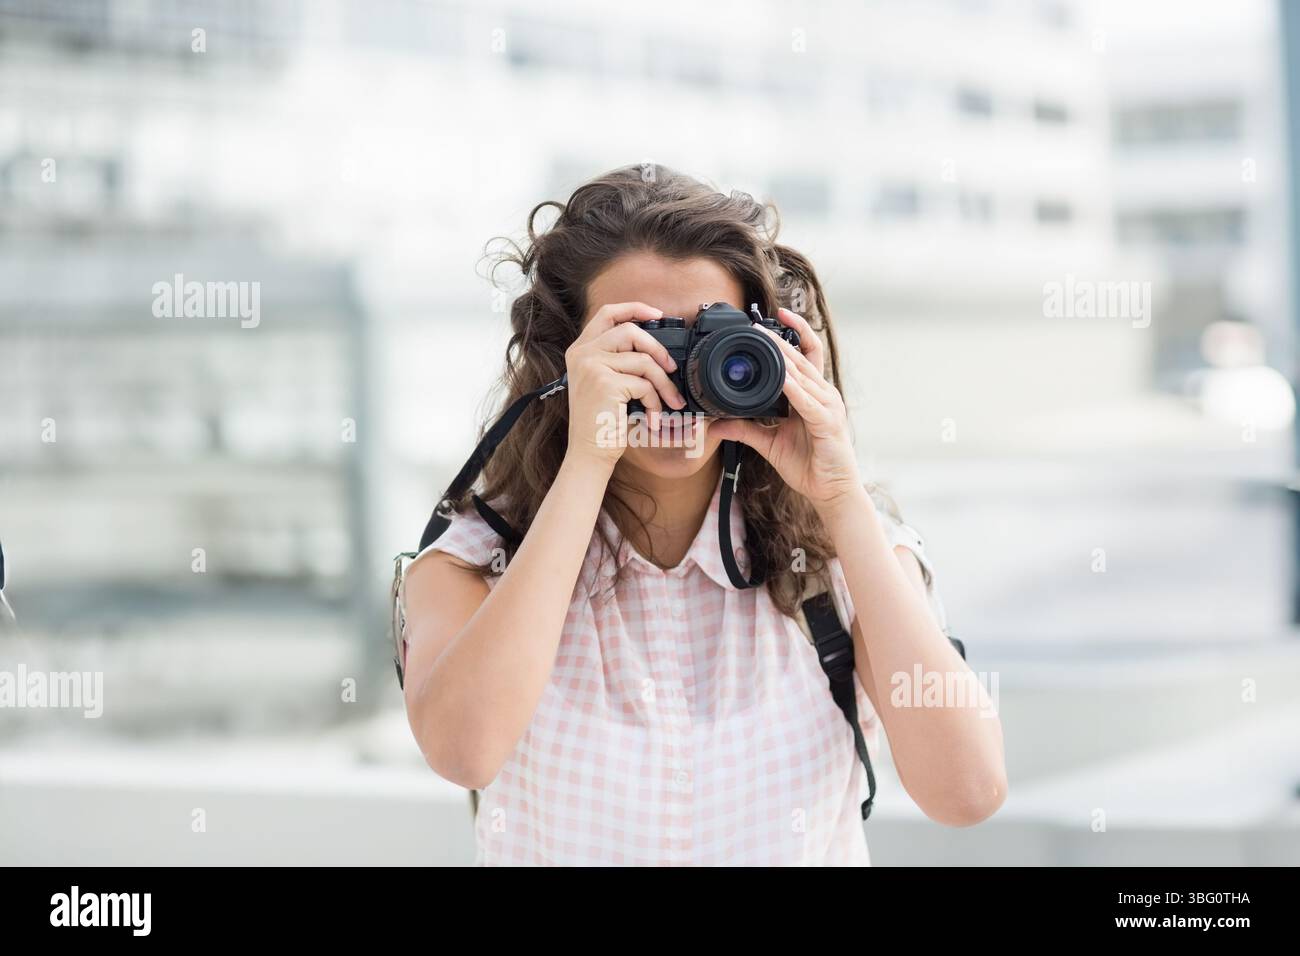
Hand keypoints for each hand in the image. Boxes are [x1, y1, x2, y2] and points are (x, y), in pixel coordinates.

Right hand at [563, 301, 687, 470]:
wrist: (589, 452)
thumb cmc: (601, 422)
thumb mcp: (606, 383)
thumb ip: (619, 361)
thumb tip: (656, 349)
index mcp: (580, 350)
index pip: (608, 313)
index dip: (635, 309)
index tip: (658, 314)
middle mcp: (582, 354)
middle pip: (630, 331)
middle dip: (658, 349)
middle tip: (672, 368)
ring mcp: (591, 366)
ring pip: (643, 360)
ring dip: (664, 383)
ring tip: (670, 402)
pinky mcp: (605, 383)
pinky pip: (644, 384)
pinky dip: (655, 402)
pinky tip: (653, 418)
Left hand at [709, 308, 860, 511]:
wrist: (831, 492)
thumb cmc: (809, 465)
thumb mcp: (769, 443)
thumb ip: (746, 430)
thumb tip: (717, 424)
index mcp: (813, 395)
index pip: (805, 356)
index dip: (792, 335)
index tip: (768, 320)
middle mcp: (824, 395)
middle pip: (803, 358)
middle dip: (781, 338)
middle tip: (757, 323)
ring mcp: (828, 407)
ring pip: (805, 374)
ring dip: (785, 357)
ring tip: (765, 340)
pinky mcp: (827, 424)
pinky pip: (808, 401)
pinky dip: (794, 388)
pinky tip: (781, 377)